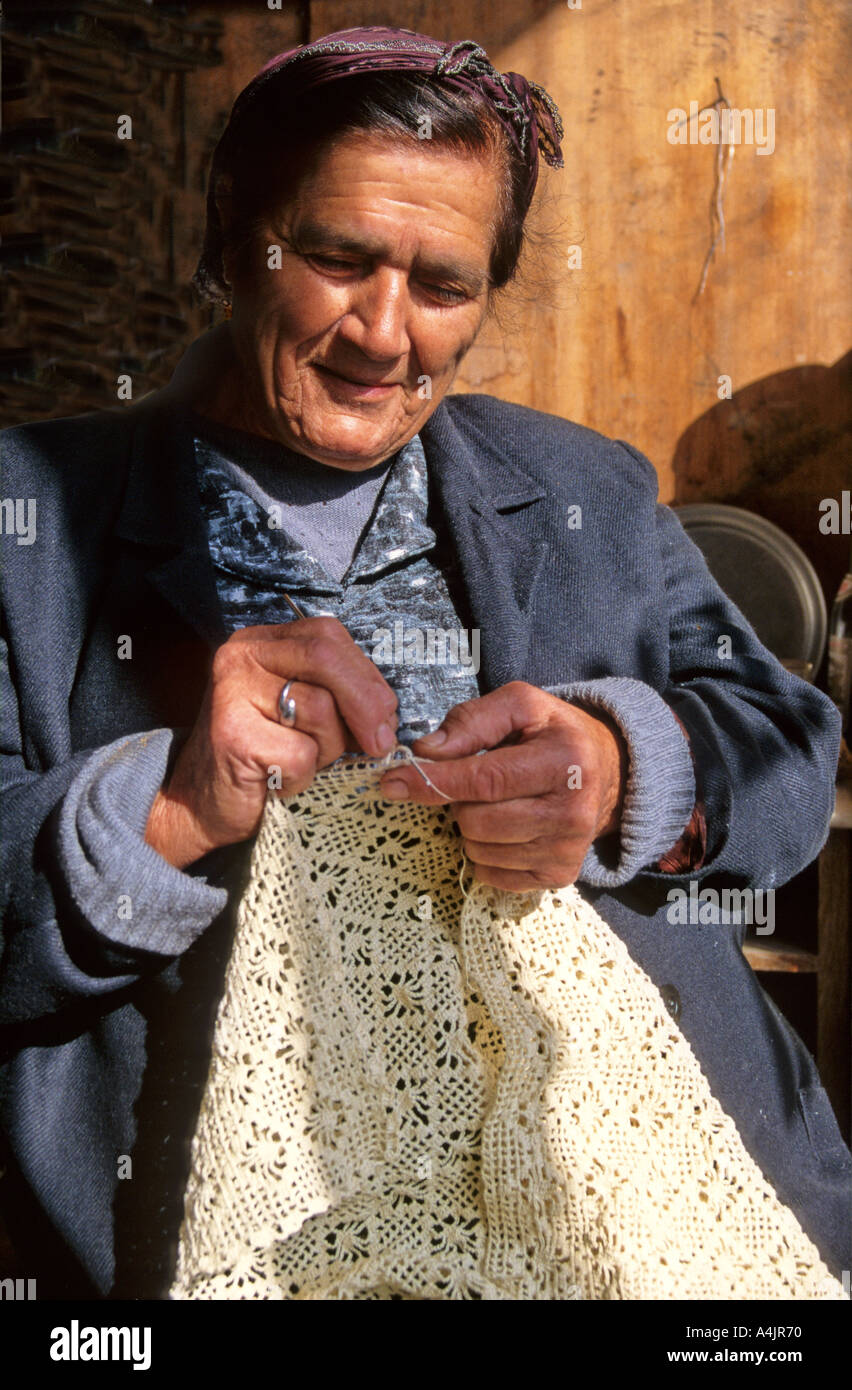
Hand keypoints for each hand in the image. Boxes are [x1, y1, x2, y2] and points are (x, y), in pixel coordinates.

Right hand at [145, 617, 397, 867]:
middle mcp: (241, 656)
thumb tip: (387, 708)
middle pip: (326, 657)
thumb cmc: (262, 757)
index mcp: (261, 643)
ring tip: (301, 762)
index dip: (367, 674)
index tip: (385, 711)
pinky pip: (302, 753)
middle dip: (366, 702)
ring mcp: (232, 693)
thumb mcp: (300, 712)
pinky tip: (281, 781)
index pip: (328, 635)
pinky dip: (304, 777)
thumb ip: (336, 692)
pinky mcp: (233, 735)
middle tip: (380, 741)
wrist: (200, 804)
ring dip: (329, 749)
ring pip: (320, 709)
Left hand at [379, 681, 627, 891]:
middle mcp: (572, 811)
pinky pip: (492, 875)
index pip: (484, 779)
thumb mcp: (522, 706)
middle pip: (475, 821)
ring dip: (472, 828)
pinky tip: (506, 829)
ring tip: (498, 804)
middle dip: (460, 802)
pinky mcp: (559, 875)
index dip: (432, 782)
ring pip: (479, 851)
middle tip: (479, 783)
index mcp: (564, 760)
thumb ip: (473, 720)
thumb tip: (427, 751)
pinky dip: (486, 853)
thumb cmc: (555, 735)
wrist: (609, 773)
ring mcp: (567, 849)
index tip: (391, 781)